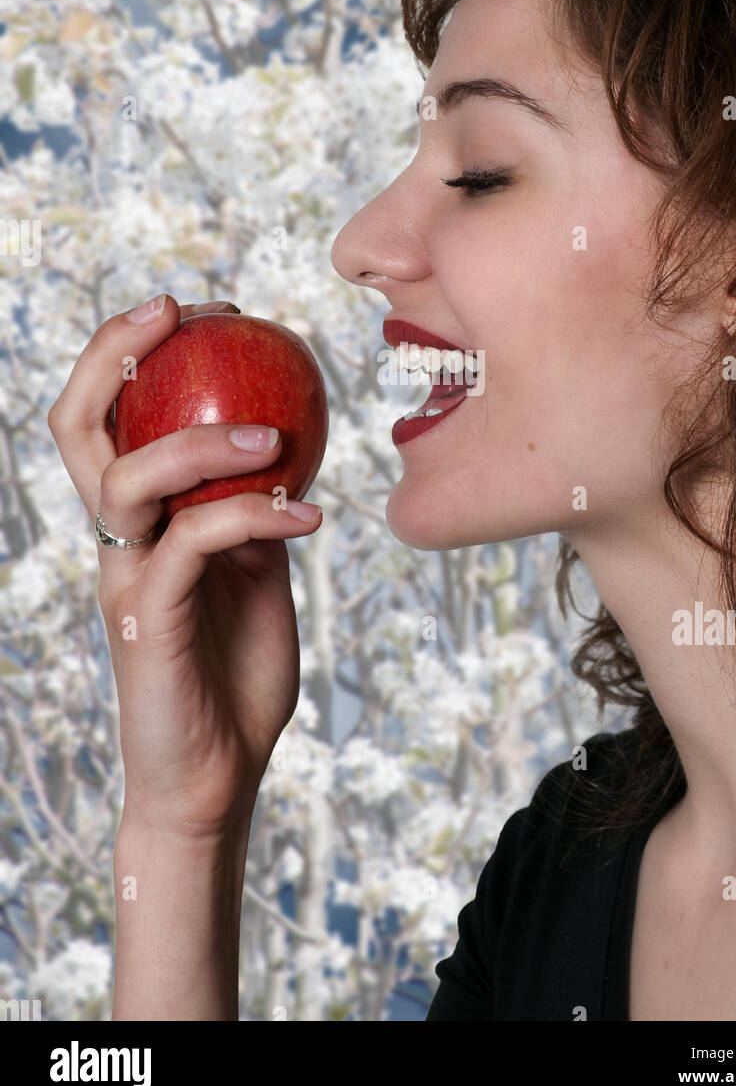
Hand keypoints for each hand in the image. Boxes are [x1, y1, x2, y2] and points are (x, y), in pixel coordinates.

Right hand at [48, 294, 322, 839]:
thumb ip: (250, 511)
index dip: (132, 349)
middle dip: (115, 351)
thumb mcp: (254, 572)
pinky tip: (310, 514)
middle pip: (77, 424)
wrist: (217, 777)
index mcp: (134, 520)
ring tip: (281, 436)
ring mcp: (125, 576)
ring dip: (204, 440)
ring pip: (126, 477)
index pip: (106, 416)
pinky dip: (254, 513)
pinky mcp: (150, 619)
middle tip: (182, 308)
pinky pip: (194, 541)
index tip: (202, 308)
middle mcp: (115, 538)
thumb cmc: (234, 672)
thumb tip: (284, 448)